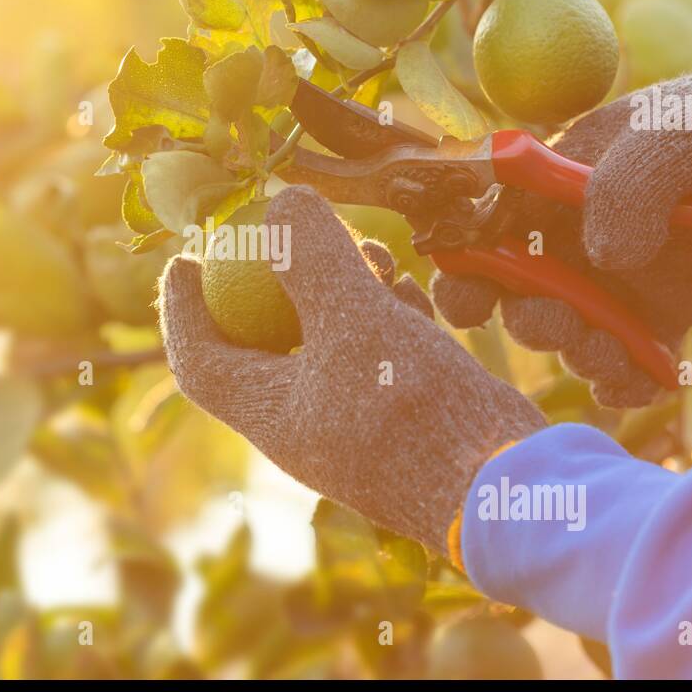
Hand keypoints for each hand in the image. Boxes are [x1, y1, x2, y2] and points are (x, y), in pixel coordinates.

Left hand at [159, 186, 543, 551]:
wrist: (509, 489)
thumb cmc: (417, 410)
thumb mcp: (356, 320)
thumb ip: (311, 258)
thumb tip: (277, 202)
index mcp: (272, 413)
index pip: (200, 361)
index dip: (183, 309)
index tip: (185, 258)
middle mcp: (306, 422)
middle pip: (265, 342)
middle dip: (278, 281)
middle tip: (294, 232)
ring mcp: (356, 422)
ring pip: (326, 342)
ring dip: (341, 290)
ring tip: (375, 253)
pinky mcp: (404, 416)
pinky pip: (375, 356)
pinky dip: (384, 315)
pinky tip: (412, 290)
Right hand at [433, 52, 691, 405]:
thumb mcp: (677, 136)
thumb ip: (628, 185)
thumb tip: (602, 259)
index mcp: (559, 183)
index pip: (488, 224)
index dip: (465, 264)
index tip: (470, 298)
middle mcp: (576, 235)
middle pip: (518, 288)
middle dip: (527, 317)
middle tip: (558, 322)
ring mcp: (616, 279)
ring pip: (571, 330)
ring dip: (579, 351)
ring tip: (612, 354)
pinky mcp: (659, 314)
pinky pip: (626, 359)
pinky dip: (627, 380)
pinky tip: (646, 382)